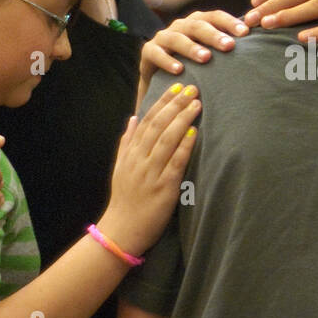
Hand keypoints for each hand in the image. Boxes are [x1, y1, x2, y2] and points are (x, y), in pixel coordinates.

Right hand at [98, 83, 200, 256]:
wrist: (121, 231)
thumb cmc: (125, 200)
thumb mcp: (120, 168)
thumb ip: (127, 142)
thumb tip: (133, 118)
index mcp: (130, 153)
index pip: (147, 120)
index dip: (162, 102)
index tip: (176, 87)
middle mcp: (139, 160)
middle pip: (158, 125)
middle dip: (176, 104)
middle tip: (192, 88)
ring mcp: (150, 173)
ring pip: (167, 140)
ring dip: (183, 119)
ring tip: (197, 103)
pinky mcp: (163, 188)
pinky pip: (175, 163)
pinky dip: (185, 146)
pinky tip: (195, 133)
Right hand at [137, 10, 246, 105]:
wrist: (162, 80)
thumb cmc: (195, 67)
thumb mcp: (212, 55)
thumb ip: (228, 47)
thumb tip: (260, 41)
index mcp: (198, 23)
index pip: (215, 17)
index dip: (230, 22)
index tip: (246, 32)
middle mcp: (181, 26)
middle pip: (197, 25)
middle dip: (214, 34)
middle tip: (229, 46)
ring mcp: (163, 38)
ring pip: (177, 37)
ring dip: (192, 47)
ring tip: (206, 58)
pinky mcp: (148, 52)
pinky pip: (156, 53)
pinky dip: (167, 61)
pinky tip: (179, 70)